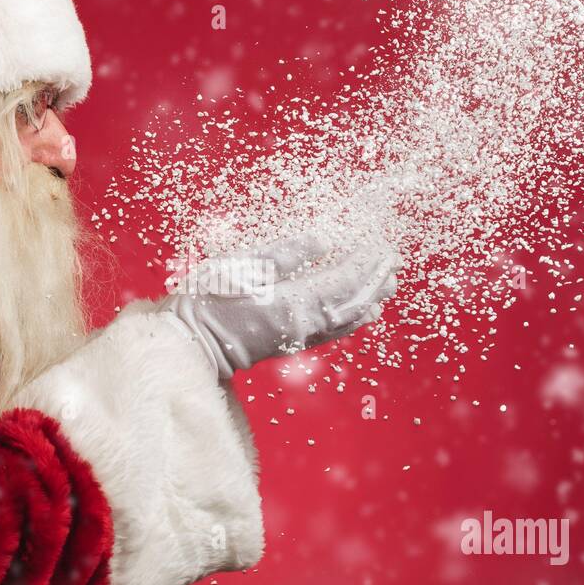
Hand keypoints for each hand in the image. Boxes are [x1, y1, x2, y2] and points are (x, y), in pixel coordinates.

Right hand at [159, 234, 397, 379]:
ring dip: (371, 298)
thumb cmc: (207, 301)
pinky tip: (364, 310)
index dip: (366, 262)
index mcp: (292, 302)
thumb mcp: (241, 265)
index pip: (343, 280)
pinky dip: (354, 317)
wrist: (189, 345)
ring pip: (348, 319)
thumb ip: (285, 254)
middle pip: (353, 302)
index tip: (382, 244)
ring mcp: (299, 337)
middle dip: (376, 279)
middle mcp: (303, 325)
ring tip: (388, 280)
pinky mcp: (292, 343)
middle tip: (394, 259)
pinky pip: (334, 330)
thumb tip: (324, 240)